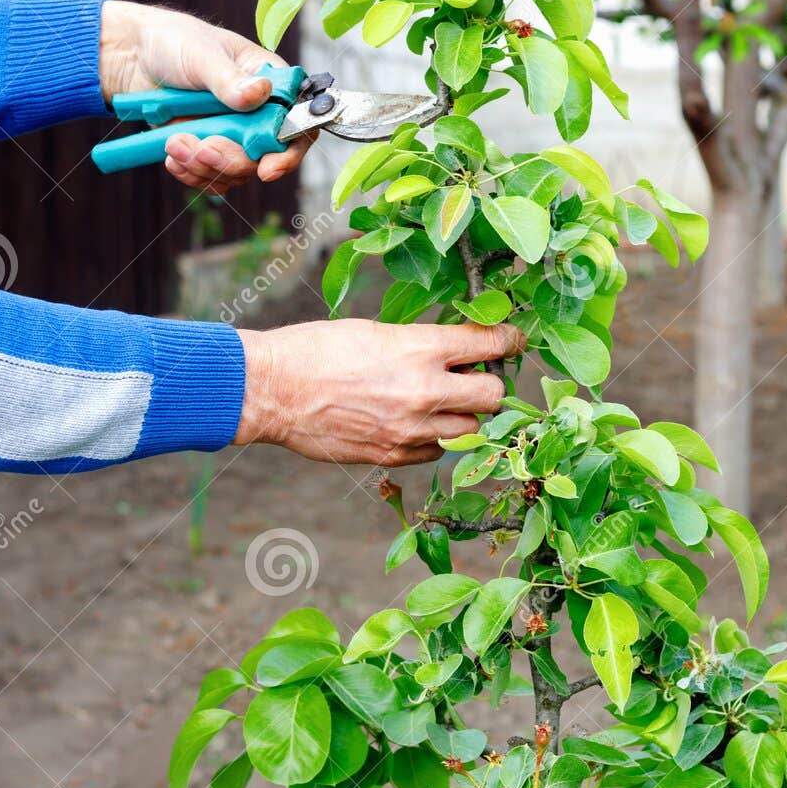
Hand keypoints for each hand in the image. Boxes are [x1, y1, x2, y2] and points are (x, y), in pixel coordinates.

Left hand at [98, 0, 315, 191]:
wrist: (132, 57)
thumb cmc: (174, 41)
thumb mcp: (202, 55)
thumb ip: (229, 79)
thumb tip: (259, 94)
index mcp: (269, 83)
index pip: (296, 122)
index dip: (290, 150)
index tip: (268, 168)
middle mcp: (257, 114)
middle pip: (265, 156)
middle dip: (233, 160)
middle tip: (204, 149)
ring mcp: (233, 135)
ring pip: (235, 172)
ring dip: (204, 166)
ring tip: (173, 144)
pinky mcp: (208, 150)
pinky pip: (210, 177)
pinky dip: (191, 172)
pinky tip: (171, 155)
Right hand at [233, 319, 524, 465]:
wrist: (273, 390)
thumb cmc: (318, 350)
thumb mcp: (377, 331)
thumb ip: (422, 344)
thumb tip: (458, 352)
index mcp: (420, 349)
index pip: (491, 344)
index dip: (509, 340)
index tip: (513, 340)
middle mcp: (424, 391)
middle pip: (494, 395)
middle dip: (491, 384)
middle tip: (476, 376)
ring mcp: (410, 429)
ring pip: (471, 430)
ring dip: (467, 416)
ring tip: (446, 402)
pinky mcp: (393, 455)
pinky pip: (438, 453)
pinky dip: (437, 439)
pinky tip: (419, 423)